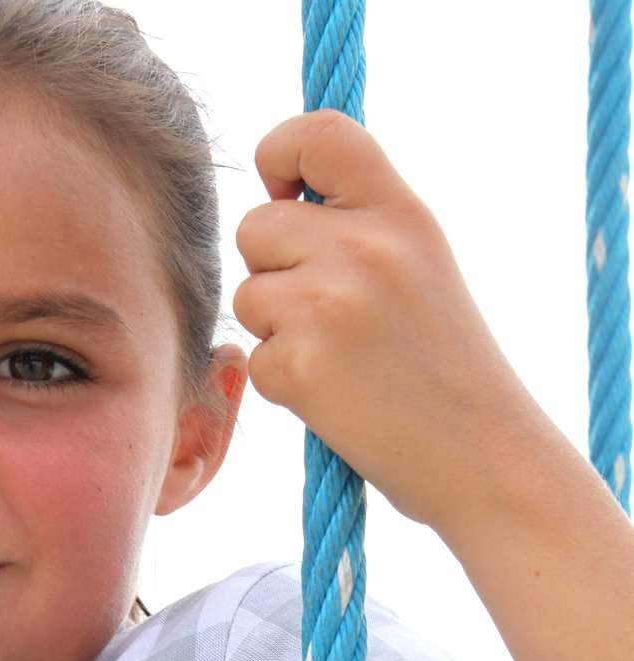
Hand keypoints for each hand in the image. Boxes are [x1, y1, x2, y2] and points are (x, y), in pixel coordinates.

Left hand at [232, 109, 541, 529]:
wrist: (481, 457)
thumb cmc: (444, 366)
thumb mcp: (420, 266)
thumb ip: (358, 224)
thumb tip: (274, 202)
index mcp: (400, 212)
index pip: (319, 136)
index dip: (280, 153)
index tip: (284, 191)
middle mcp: (363, 247)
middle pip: (256, 227)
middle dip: (273, 269)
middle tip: (330, 315)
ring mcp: (327, 305)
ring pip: (248, 295)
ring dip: (276, 330)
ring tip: (341, 359)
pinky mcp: (298, 365)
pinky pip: (254, 357)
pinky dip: (284, 383)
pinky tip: (336, 399)